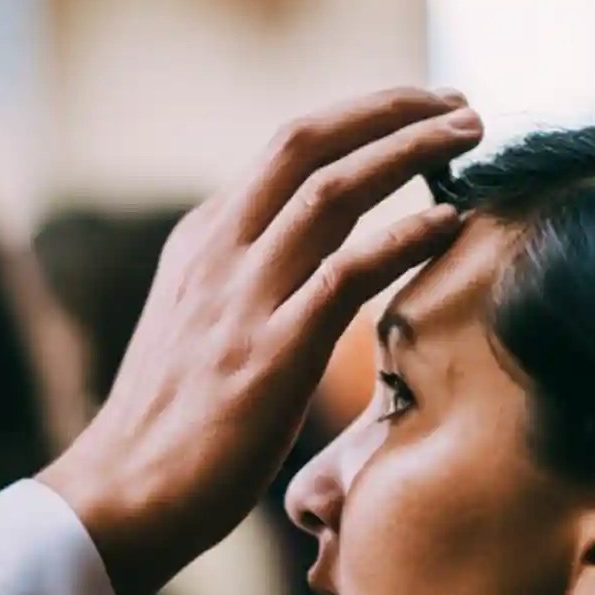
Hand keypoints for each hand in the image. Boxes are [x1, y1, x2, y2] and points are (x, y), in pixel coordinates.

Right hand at [38, 87, 481, 594]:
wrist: (124, 493)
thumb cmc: (170, 417)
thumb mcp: (197, 319)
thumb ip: (244, 275)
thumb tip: (306, 252)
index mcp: (204, 238)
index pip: (287, 148)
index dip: (361, 118)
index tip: (418, 110)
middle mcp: (220, 250)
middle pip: (306, 142)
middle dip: (388, 109)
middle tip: (457, 101)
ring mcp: (242, 298)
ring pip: (332, 192)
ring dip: (408, 152)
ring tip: (471, 134)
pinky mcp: (271, 354)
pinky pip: (347, 275)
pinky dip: (404, 239)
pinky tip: (450, 220)